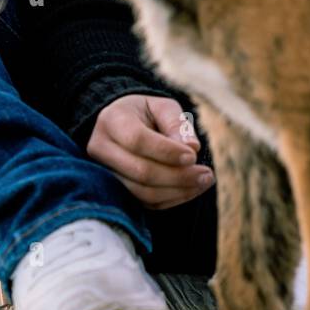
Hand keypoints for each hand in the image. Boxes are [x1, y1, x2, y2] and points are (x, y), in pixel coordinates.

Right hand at [86, 94, 215, 210]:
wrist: (122, 126)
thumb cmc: (146, 114)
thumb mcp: (162, 107)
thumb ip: (177, 124)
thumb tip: (192, 147)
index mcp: (112, 120)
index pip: (137, 140)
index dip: (167, 151)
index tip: (194, 156)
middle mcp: (101, 148)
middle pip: (140, 171)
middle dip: (178, 176)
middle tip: (207, 174)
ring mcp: (104, 173)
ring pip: (142, 192)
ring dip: (178, 191)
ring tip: (204, 182)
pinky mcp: (115, 191)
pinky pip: (144, 203)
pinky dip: (171, 199)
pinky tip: (191, 190)